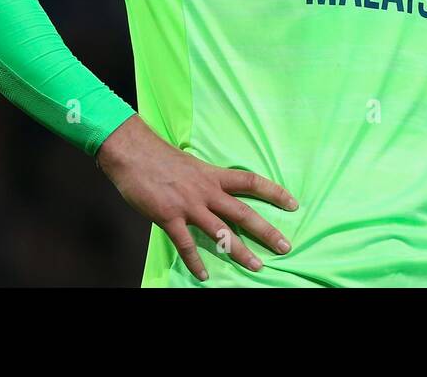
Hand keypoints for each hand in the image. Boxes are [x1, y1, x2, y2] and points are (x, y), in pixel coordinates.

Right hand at [96, 115, 298, 280]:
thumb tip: (215, 193)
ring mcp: (189, 205)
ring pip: (221, 232)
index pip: (251, 182)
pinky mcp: (169, 217)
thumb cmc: (159, 157)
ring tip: (256, 266)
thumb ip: (205, 181)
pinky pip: (186, 244)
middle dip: (266, 231)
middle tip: (285, 246)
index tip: (293, 204)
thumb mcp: (191, 165)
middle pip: (244, 213)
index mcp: (213, 175)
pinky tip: (204, 275)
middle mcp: (206, 191)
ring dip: (240, 251)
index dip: (274, 192)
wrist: (133, 152)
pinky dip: (195, 261)